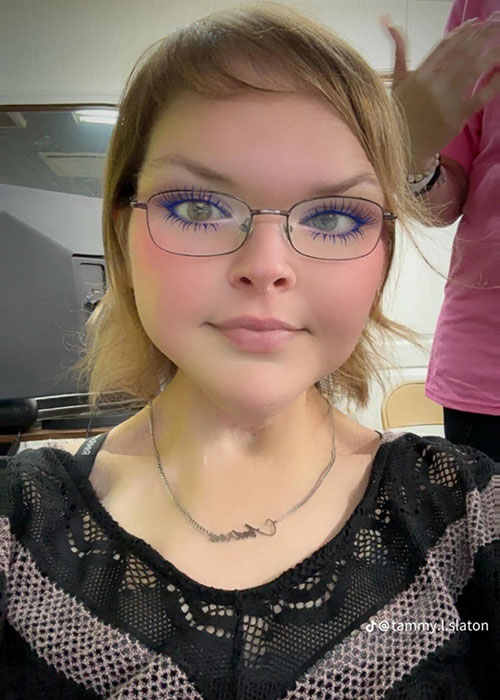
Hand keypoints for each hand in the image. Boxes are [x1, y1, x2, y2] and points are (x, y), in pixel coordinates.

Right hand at [382, 15, 499, 167]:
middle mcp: (434, 85)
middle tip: (496, 22)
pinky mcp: (458, 116)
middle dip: (482, 35)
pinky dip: (495, 81)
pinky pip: (481, 95)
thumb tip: (389, 23)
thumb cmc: (399, 115)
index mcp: (419, 75)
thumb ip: (399, 53)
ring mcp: (447, 101)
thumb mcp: (396, 83)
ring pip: (475, 69)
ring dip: (491, 50)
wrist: (404, 149)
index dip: (463, 31)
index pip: (446, 45)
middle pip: (464, 52)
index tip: (476, 22)